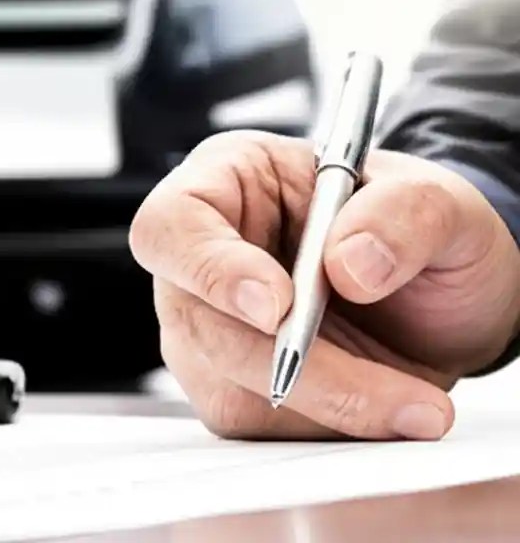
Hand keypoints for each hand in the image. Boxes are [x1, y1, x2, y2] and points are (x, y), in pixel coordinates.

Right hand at [129, 131, 519, 440]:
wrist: (435, 296)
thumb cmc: (415, 230)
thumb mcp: (438, 200)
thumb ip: (404, 213)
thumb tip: (351, 266)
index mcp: (226, 182)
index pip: (171, 226)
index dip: (209, 270)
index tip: (277, 306)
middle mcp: (197, 258)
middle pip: (198, 323)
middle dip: (292, 365)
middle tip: (390, 390)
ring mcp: (204, 328)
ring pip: (226, 387)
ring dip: (325, 404)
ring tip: (413, 401)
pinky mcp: (229, 387)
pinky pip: (257, 426)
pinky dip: (328, 426)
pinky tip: (385, 408)